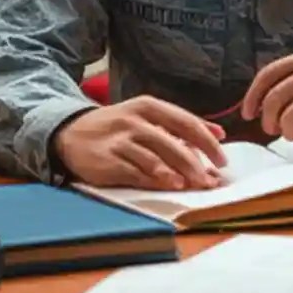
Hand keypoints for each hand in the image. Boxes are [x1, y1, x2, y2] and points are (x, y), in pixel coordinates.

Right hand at [53, 95, 227, 189]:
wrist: (71, 133)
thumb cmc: (116, 128)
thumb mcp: (145, 117)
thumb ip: (179, 126)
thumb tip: (217, 134)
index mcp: (148, 106)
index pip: (186, 122)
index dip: (207, 142)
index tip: (222, 159)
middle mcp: (134, 120)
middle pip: (173, 142)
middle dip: (196, 163)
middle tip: (210, 180)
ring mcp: (120, 140)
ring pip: (156, 158)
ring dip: (177, 173)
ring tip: (192, 184)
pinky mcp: (108, 159)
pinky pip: (135, 172)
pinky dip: (154, 180)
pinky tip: (167, 185)